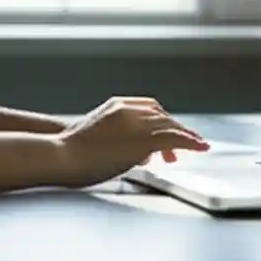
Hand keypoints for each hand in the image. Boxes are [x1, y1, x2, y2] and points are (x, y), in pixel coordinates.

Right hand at [55, 96, 208, 186]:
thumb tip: (143, 154)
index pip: (150, 108)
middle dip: (176, 129)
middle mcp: (129, 110)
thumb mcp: (97, 138)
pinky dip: (190, 141)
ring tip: (198, 145)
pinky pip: (174, 138)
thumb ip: (120, 140)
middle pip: (162, 116)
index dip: (163, 120)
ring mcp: (136, 122)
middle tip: (189, 143)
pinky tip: (200, 147)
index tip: (171, 132)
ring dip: (187, 135)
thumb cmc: (70, 153)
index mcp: (117, 105)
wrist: (60, 155)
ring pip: (171, 125)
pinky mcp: (143, 138)